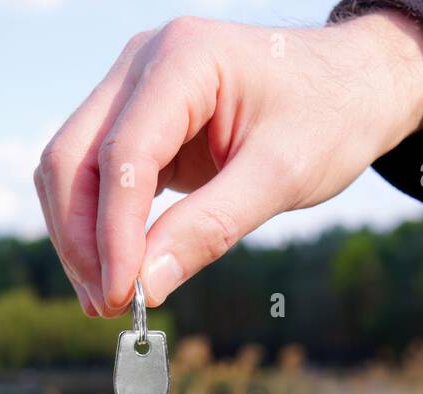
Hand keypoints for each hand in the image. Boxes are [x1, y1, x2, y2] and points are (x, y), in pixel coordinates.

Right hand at [33, 10, 422, 315]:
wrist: (351, 86)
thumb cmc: (329, 118)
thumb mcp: (281, 176)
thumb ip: (211, 227)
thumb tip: (146, 287)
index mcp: (184, 58)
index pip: (124, 155)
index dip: (114, 233)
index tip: (122, 296)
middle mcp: (143, 63)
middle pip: (73, 159)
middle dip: (82, 240)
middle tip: (108, 306)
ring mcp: (132, 88)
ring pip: (71, 169)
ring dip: (80, 239)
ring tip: (109, 299)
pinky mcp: (134, 119)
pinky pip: (92, 175)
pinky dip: (97, 226)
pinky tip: (119, 270)